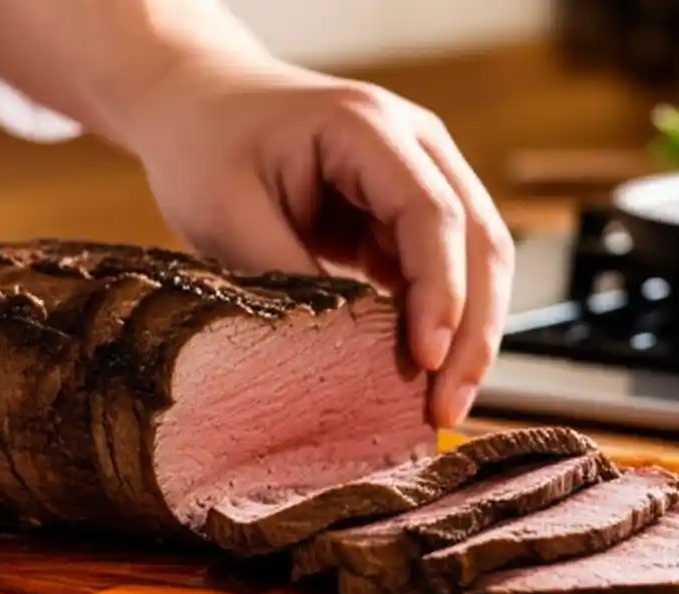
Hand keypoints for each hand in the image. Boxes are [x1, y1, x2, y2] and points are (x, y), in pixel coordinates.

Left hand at [124, 61, 514, 428]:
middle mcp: (417, 144)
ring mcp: (424, 175)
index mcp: (367, 126)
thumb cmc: (206, 148)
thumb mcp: (227, 216)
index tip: (425, 359)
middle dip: (474, 330)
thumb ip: (289, 281)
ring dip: (471, 335)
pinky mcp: (412, 213)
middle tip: (449, 407)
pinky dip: (445, 325)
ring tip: (445, 404)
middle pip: (479, 240)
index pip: (432, 213)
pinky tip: (426, 376)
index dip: (440, 290)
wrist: (199, 100)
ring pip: (479, 261)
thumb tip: (346, 360)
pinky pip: (449, 272)